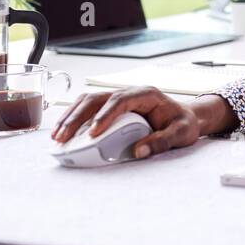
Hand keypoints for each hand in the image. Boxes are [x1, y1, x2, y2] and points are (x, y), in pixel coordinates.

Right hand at [50, 86, 202, 159]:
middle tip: (64, 136)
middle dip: (78, 117)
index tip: (93, 133)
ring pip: (89, 101)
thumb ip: (162, 141)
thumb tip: (138, 152)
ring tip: (57, 136)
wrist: (187, 118)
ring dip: (71, 117)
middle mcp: (130, 92)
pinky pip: (90, 108)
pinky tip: (63, 132)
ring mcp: (120, 97)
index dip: (104, 115)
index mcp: (147, 94)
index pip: (120, 100)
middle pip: (98, 98)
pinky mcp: (113, 107)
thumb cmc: (184, 124)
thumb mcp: (181, 133)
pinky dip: (75, 118)